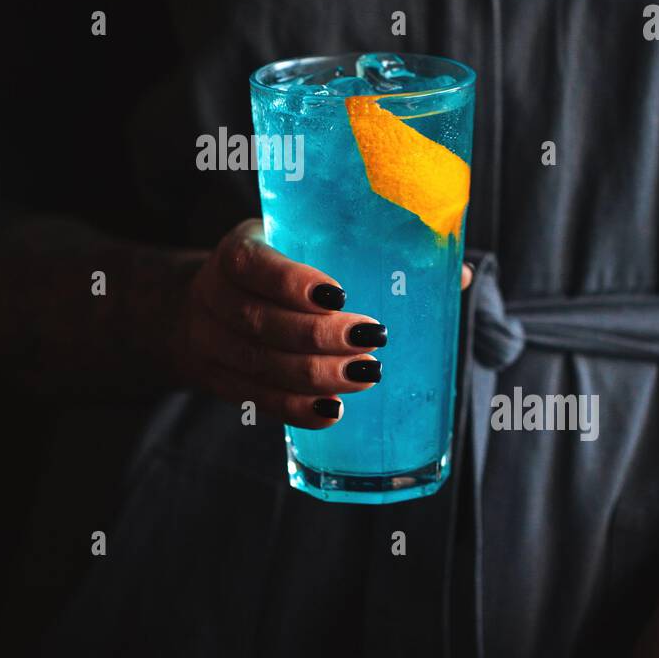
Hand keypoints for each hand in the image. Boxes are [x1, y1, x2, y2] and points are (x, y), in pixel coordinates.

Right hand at [167, 218, 472, 429]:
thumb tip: (458, 275)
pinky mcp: (220, 381)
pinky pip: (258, 400)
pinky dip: (296, 410)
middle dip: (320, 336)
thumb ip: (370, 252)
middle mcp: (214, 295)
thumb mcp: (302, 245)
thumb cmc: (278, 269)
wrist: (201, 304)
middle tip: (373, 340)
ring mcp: (211, 343)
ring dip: (316, 376)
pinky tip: (333, 413)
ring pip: (261, 367)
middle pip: (261, 323)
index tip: (341, 294)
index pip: (254, 265)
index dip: (293, 283)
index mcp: (238, 251)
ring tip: (367, 376)